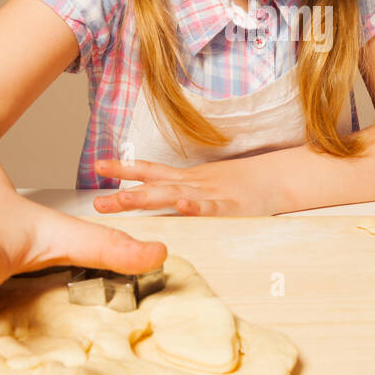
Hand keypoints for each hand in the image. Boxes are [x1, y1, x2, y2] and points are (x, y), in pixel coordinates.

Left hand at [93, 157, 286, 216]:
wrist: (277, 177)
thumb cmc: (242, 184)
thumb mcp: (206, 183)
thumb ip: (183, 191)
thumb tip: (159, 202)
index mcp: (187, 179)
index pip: (150, 171)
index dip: (124, 168)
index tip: (98, 166)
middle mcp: (193, 184)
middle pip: (153, 187)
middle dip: (124, 195)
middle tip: (97, 203)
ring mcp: (210, 194)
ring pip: (174, 195)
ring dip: (148, 197)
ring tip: (124, 199)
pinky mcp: (230, 207)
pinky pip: (210, 208)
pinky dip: (195, 208)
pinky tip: (181, 207)